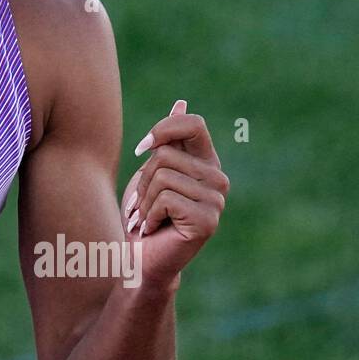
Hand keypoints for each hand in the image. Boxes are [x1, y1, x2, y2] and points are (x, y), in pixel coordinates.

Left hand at [120, 100, 229, 290]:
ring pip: (162, 177)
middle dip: (143, 179)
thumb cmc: (144, 213)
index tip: (142, 148)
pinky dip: (149, 215)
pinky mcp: (208, 221)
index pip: (193, 123)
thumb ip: (168, 140)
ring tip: (149, 216)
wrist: (140, 257)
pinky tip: (155, 228)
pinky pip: (166, 199)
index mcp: (206, 161)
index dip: (163, 130)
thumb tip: (181, 102)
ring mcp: (216, 201)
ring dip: (144, 199)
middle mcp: (218, 178)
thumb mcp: (152, 170)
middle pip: (165, 155)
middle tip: (145, 203)